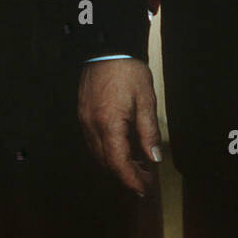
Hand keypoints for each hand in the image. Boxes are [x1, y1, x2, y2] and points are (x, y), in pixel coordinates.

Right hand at [78, 57, 161, 196]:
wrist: (107, 48)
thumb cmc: (127, 71)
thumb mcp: (146, 100)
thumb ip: (149, 132)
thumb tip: (154, 158)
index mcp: (109, 124)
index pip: (119, 163)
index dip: (131, 180)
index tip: (143, 189)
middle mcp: (92, 126)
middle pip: (107, 162)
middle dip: (125, 175)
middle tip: (145, 180)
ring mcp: (85, 120)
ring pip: (98, 154)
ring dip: (116, 164)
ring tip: (136, 166)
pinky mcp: (83, 114)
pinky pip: (93, 142)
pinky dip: (107, 151)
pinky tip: (121, 148)